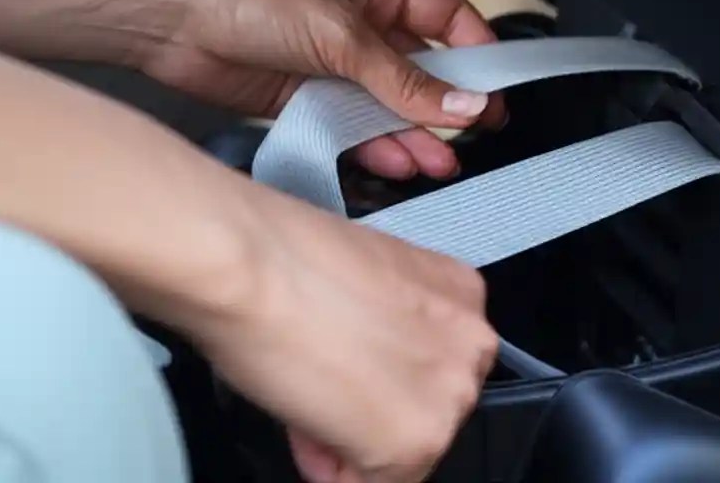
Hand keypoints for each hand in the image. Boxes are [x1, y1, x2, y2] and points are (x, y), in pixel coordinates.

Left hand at [142, 0, 505, 179]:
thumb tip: (463, 104)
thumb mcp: (341, 32)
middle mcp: (360, 22)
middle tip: (475, 137)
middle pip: (422, 70)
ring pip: (388, 104)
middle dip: (448, 105)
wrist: (169, 17)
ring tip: (439, 164)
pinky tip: (396, 162)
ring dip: (413, 133)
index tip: (498, 94)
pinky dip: (374, 145)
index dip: (478, 55)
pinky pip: (352, 126)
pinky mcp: (304, 97)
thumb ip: (404, 78)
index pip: (450, 20)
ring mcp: (333, 62)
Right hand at [193, 186, 498, 482]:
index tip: (344, 372)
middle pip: (422, 409)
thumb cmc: (283, 257)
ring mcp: (449, 397)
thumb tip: (369, 362)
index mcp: (462, 295)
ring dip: (351, 439)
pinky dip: (335, 471)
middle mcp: (471, 344)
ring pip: (403, 451)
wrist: (248, 266)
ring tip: (307, 395)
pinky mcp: (415, 443)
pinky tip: (306, 421)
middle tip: (317, 386)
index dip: (376, 377)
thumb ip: (388, 327)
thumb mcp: (363, 283)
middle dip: (367, 410)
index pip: (430, 366)